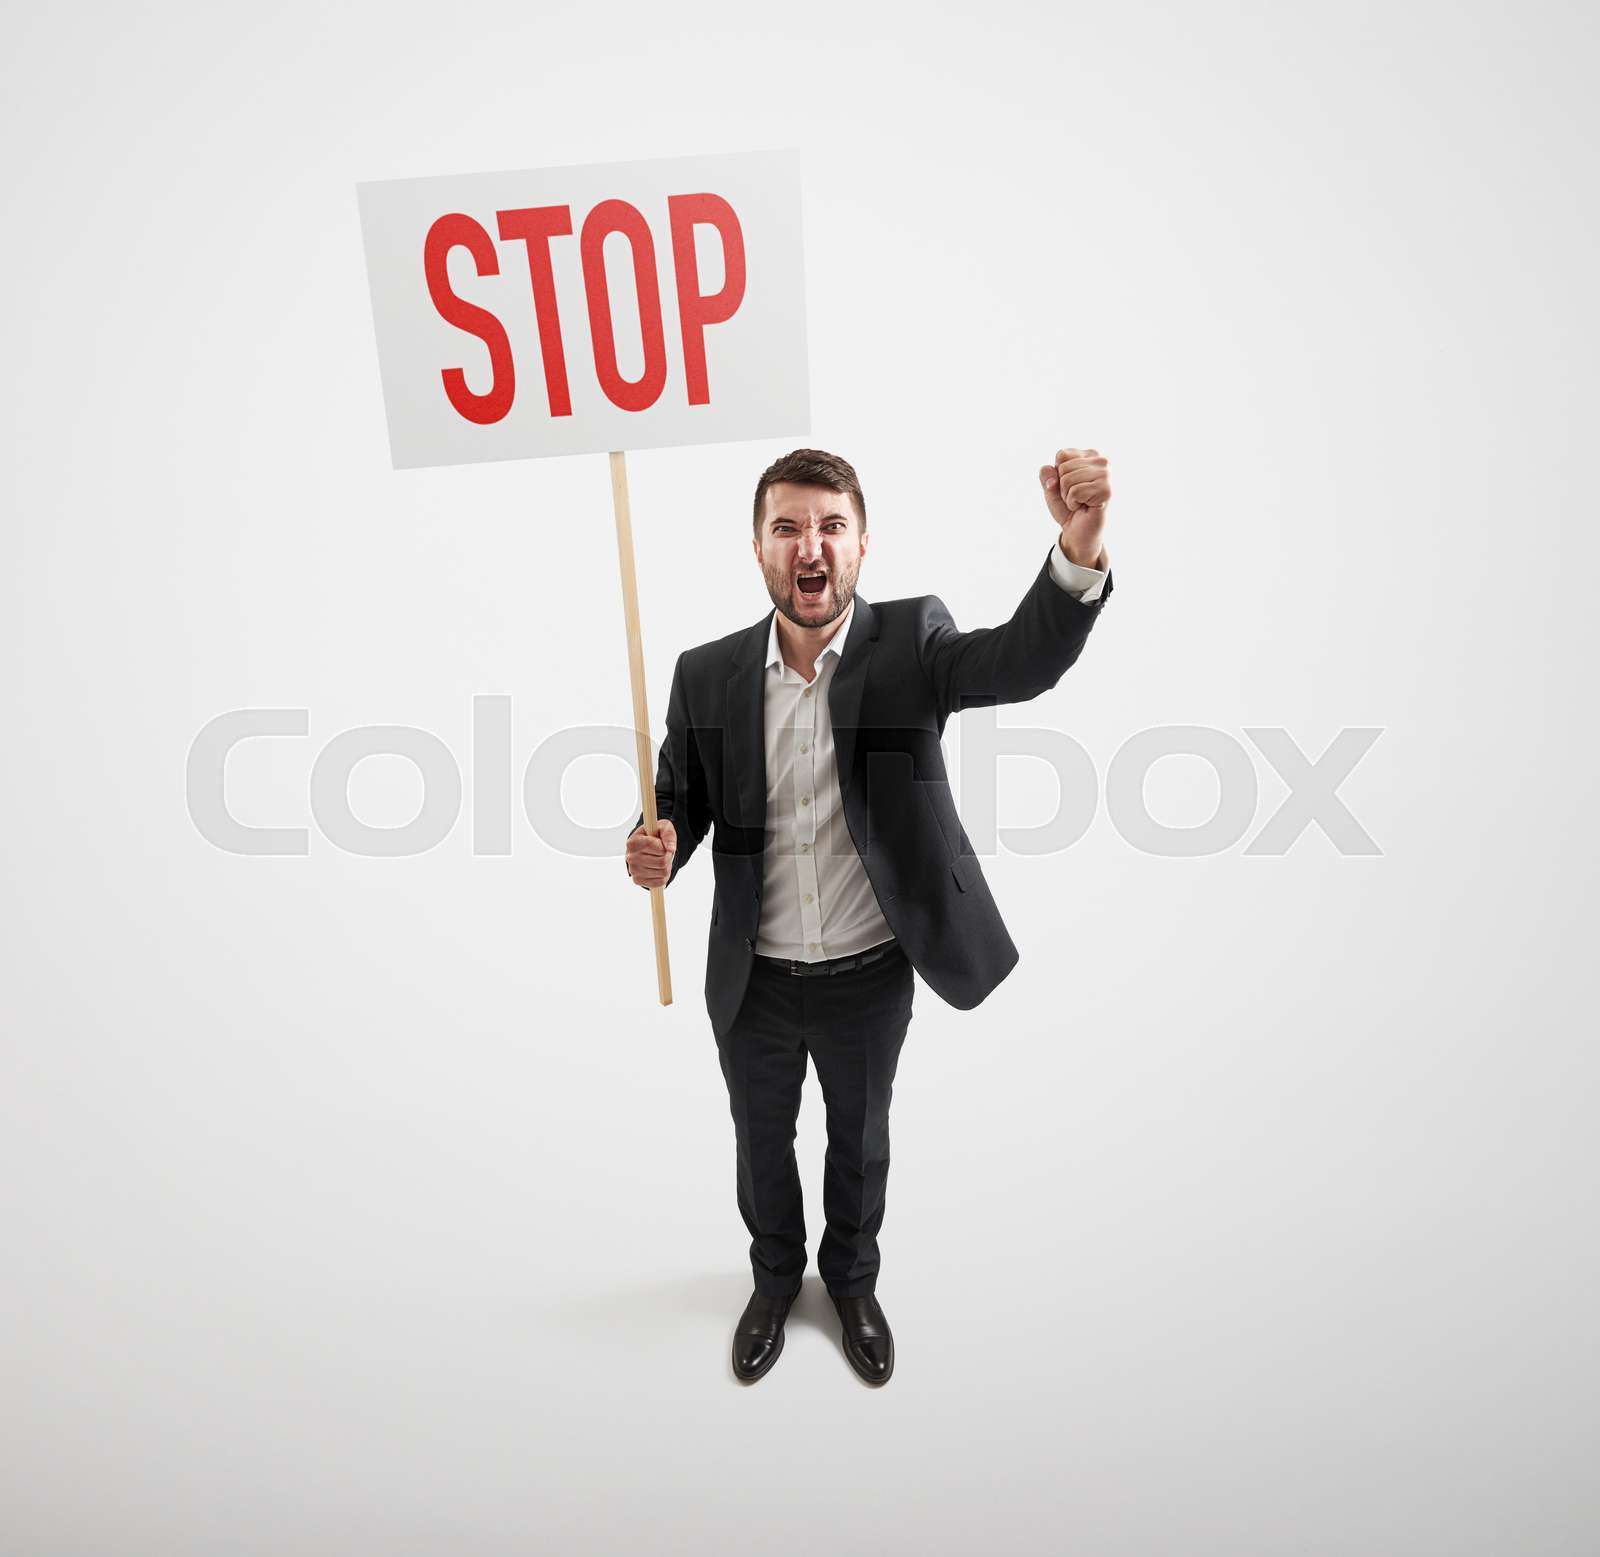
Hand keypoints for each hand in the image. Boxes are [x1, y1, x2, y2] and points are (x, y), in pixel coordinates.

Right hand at [625, 819, 676, 889]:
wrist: (645, 847)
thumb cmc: (654, 836)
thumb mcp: (663, 827)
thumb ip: (668, 834)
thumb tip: (670, 848)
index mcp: (633, 843)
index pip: (660, 849)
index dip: (666, 847)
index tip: (662, 844)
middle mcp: (630, 858)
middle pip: (662, 862)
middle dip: (668, 857)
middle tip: (663, 852)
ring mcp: (633, 871)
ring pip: (663, 872)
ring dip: (667, 866)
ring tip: (660, 859)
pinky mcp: (638, 880)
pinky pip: (660, 882)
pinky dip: (664, 876)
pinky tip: (658, 868)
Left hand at [1039, 447, 1110, 568]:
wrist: (1078, 531)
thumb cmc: (1068, 508)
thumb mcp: (1051, 488)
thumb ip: (1046, 475)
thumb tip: (1048, 469)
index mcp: (1090, 455)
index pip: (1062, 455)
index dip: (1058, 474)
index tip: (1070, 486)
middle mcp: (1102, 461)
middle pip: (1064, 467)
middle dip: (1063, 487)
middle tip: (1076, 497)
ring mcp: (1106, 475)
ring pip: (1068, 480)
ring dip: (1068, 496)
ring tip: (1080, 502)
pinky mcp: (1106, 490)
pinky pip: (1075, 492)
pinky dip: (1073, 503)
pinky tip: (1084, 507)